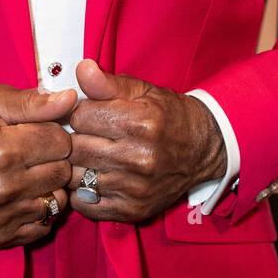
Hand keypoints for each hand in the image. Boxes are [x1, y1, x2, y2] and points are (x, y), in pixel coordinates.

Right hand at [0, 85, 75, 248]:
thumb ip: (33, 102)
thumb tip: (70, 99)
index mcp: (4, 149)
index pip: (62, 142)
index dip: (54, 133)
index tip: (38, 132)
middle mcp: (5, 187)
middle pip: (63, 173)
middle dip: (54, 159)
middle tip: (34, 154)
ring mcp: (2, 216)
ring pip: (57, 201)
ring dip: (49, 187)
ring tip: (28, 175)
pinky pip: (42, 227)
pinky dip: (38, 212)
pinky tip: (22, 196)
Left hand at [68, 60, 226, 223]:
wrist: (203, 149)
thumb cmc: (168, 116)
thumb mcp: (142, 91)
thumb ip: (108, 83)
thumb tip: (81, 68)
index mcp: (139, 123)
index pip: (80, 116)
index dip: (79, 112)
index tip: (89, 114)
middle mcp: (137, 158)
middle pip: (75, 148)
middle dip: (74, 138)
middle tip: (85, 135)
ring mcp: (134, 187)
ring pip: (75, 176)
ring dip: (76, 166)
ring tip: (89, 155)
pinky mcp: (132, 210)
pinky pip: (86, 204)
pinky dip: (82, 192)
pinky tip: (93, 178)